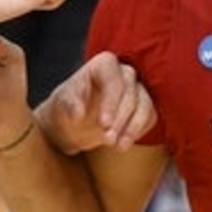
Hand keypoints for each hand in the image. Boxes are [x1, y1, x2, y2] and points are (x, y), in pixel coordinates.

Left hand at [40, 51, 154, 153]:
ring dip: (132, 128)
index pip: (113, 81)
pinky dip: (138, 131)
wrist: (73, 123)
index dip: (111, 103)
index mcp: (104, 65)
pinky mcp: (143, 106)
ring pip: (144, 105)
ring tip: (118, 147)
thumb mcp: (61, 106)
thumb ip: (69, 106)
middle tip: (108, 140)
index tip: (103, 124)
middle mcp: (124, 73)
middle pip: (130, 94)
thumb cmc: (66, 109)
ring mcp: (136, 89)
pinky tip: (123, 144)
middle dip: (120, 119)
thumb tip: (78, 113)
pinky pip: (149, 117)